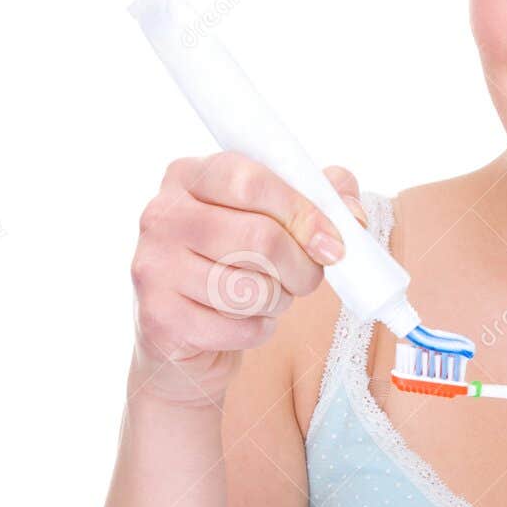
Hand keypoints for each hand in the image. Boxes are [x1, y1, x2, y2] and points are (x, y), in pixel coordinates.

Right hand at [129, 152, 365, 405]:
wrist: (184, 331)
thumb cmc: (236, 261)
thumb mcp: (274, 216)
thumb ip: (320, 196)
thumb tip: (353, 214)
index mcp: (189, 175)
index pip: (251, 181)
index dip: (302, 212)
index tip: (333, 243)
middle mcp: (162, 214)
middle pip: (259, 237)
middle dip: (301, 267)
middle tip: (308, 278)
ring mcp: (153, 266)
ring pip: (250, 288)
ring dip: (278, 299)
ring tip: (268, 295)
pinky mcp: (158, 317)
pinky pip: (236, 327)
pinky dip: (258, 329)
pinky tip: (244, 320)